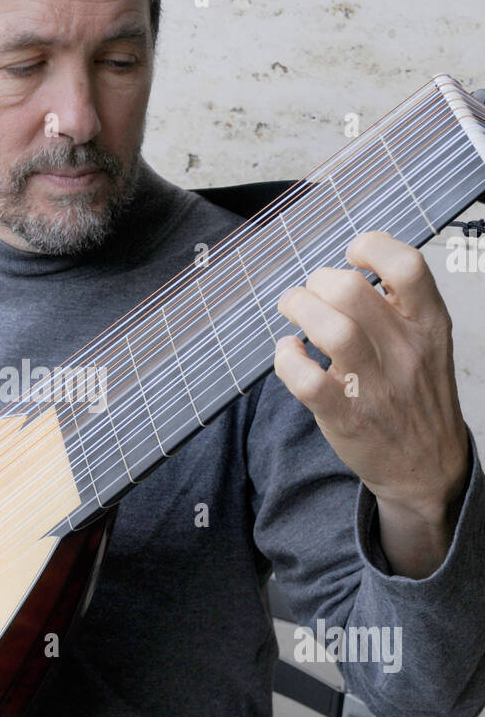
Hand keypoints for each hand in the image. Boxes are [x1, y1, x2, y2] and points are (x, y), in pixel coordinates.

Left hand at [274, 230, 469, 551]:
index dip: (371, 248)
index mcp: (429, 325)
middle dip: (316, 282)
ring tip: (293, 314)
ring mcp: (377, 386)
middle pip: (352, 291)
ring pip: (330, 329)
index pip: (407, 265)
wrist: (429, 468)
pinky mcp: (347, 416)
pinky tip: (290, 354)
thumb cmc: (417, 397)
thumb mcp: (428, 343)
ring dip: (298, 311)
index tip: (352, 258)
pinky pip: (307, 380)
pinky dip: (287, 359)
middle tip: (310, 294)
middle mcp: (406, 351)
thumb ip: (400, 305)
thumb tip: (347, 266)